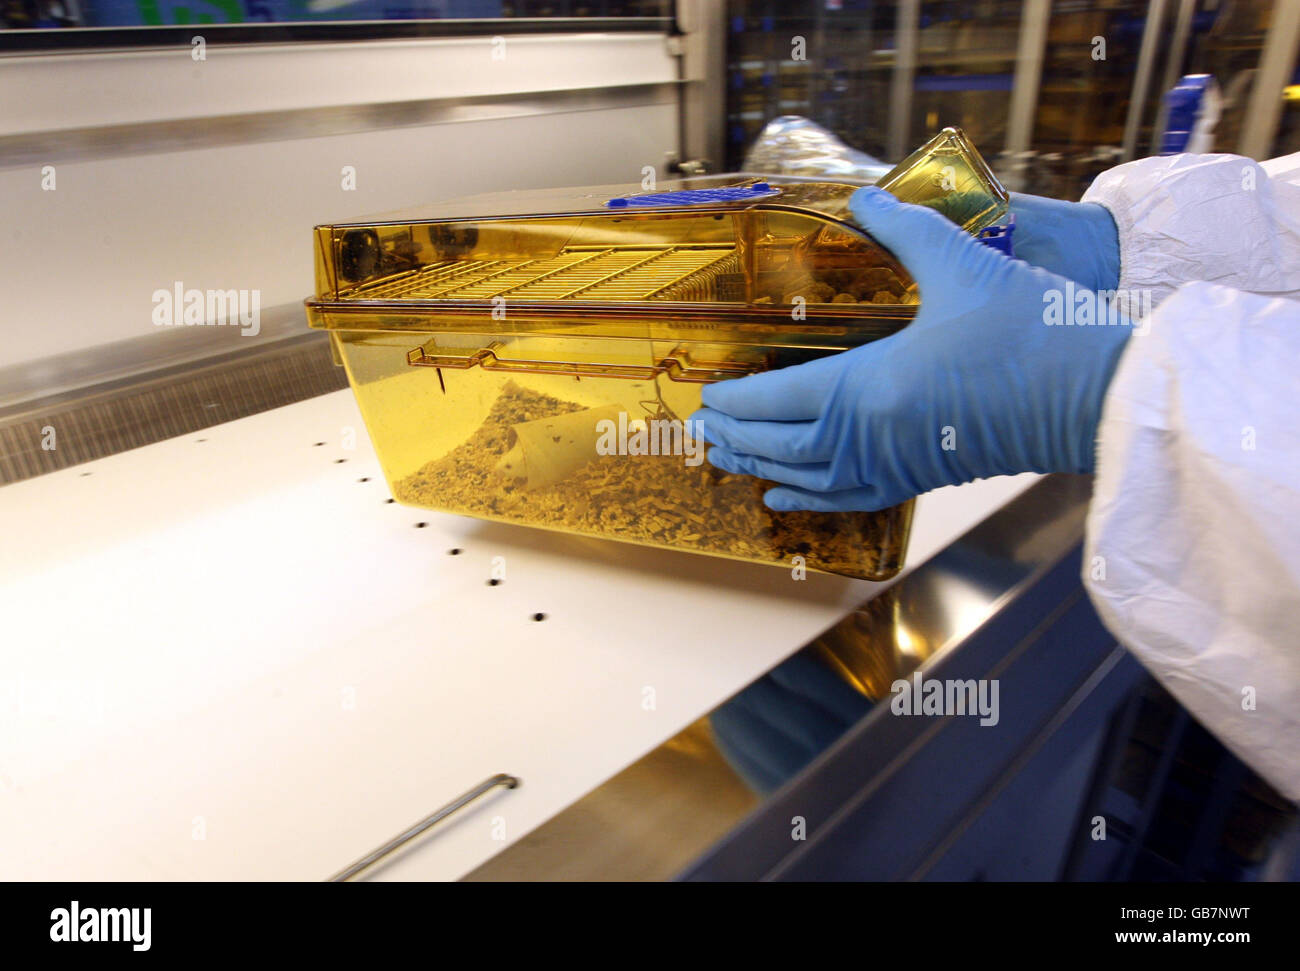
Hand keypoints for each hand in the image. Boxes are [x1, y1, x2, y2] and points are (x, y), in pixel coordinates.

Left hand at [691, 187, 1133, 512]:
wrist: (1095, 395)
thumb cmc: (1032, 333)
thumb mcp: (962, 268)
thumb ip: (905, 231)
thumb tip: (864, 199)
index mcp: (869, 387)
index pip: (779, 400)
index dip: (738, 401)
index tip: (709, 394)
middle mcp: (871, 436)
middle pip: (782, 445)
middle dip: (738, 437)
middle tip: (705, 429)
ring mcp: (896, 464)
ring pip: (808, 477)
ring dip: (761, 468)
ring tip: (728, 461)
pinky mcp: (922, 478)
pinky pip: (849, 499)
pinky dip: (808, 500)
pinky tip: (783, 498)